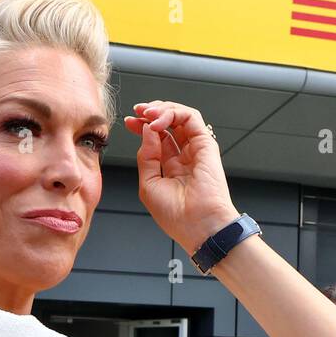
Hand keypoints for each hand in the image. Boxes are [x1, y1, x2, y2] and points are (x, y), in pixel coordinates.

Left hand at [124, 100, 238, 253]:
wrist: (198, 226)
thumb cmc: (177, 215)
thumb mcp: (148, 184)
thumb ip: (146, 156)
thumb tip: (146, 130)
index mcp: (170, 166)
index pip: (156, 137)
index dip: (142, 126)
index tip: (129, 121)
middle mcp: (184, 155)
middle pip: (167, 124)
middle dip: (150, 113)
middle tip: (137, 112)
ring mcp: (195, 149)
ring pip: (180, 116)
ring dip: (161, 110)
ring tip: (147, 116)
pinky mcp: (206, 144)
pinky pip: (191, 118)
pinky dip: (173, 114)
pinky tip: (157, 123)